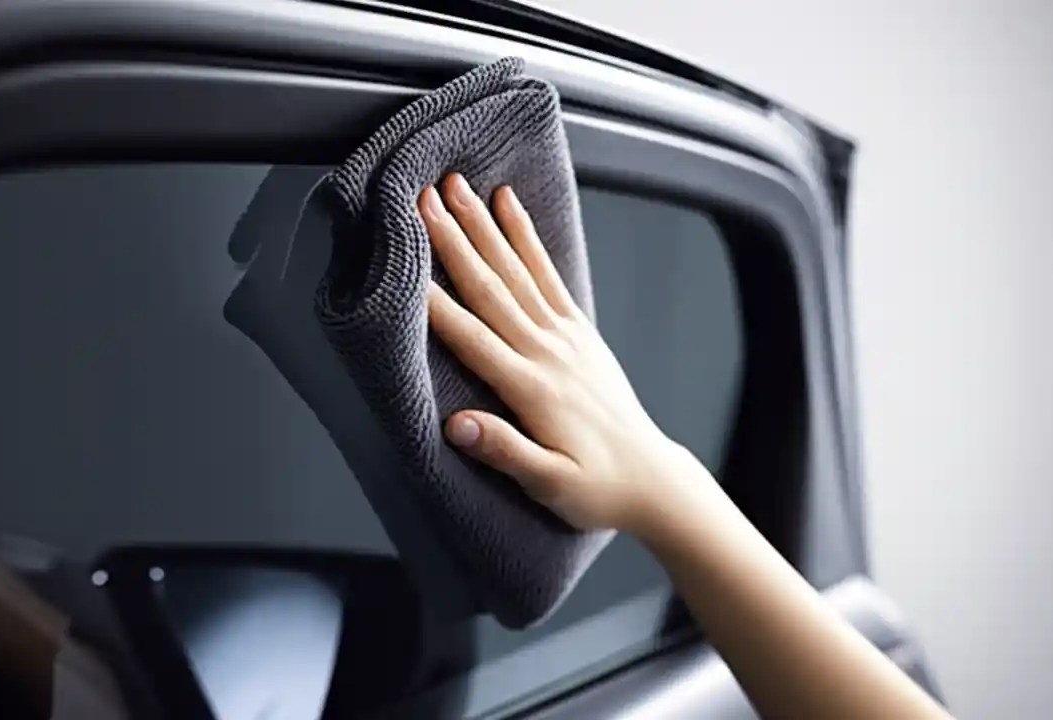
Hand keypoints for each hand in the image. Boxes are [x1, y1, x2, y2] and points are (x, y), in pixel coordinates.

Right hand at [418, 174, 706, 532]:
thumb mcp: (551, 486)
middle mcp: (546, 352)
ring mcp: (564, 336)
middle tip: (421, 197)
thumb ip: (506, 453)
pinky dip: (526, 237)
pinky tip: (507, 205)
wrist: (650, 479)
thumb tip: (456, 426)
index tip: (402, 262)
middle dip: (454, 240)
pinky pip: (547, 274)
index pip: (472, 338)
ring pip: (516, 270)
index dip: (433, 301)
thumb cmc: (596, 490)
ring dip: (483, 225)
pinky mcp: (578, 331)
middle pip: (490, 288)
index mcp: (530, 388)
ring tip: (456, 185)